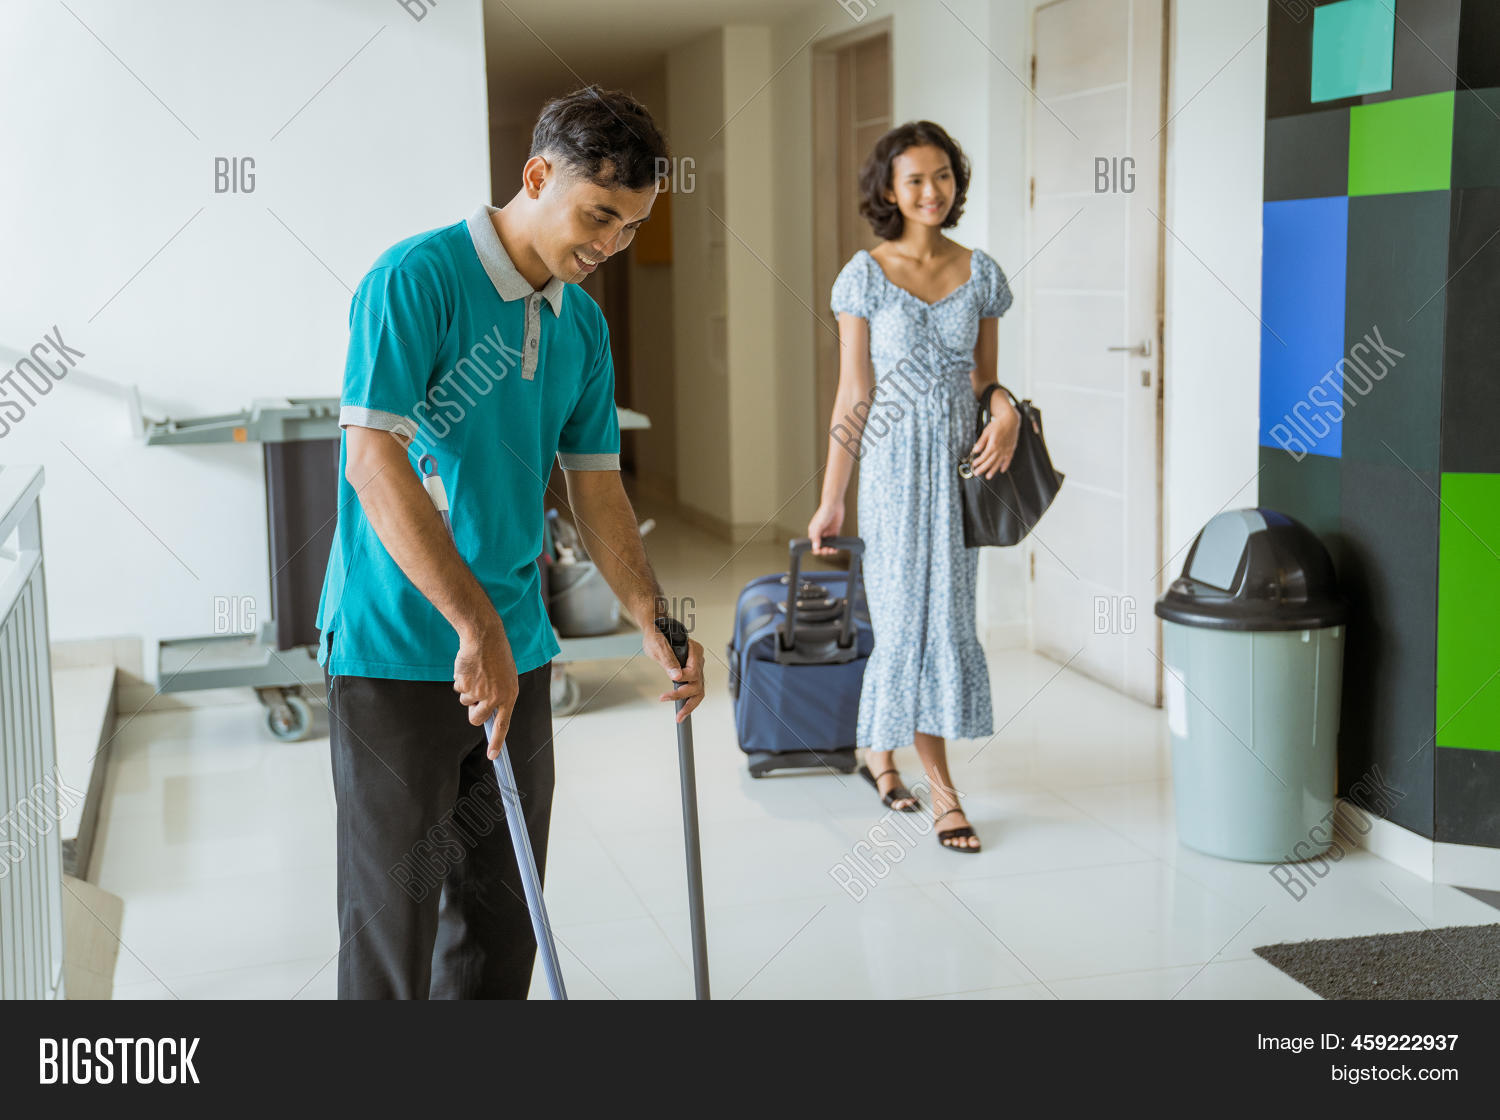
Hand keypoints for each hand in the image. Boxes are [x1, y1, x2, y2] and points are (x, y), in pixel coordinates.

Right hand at [454, 621, 518, 758]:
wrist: (485, 637)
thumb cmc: (497, 656)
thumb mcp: (506, 677)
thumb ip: (498, 696)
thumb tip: (487, 714)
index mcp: (509, 695)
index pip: (503, 725)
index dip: (497, 742)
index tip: (492, 756)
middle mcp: (495, 697)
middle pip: (476, 719)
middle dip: (472, 711)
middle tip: (475, 696)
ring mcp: (479, 692)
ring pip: (465, 702)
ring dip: (467, 690)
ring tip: (476, 673)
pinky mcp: (465, 685)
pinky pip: (458, 689)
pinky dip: (461, 680)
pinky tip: (469, 668)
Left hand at [643, 624, 704, 722]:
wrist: (654, 631)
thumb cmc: (656, 635)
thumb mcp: (659, 647)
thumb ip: (669, 661)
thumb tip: (677, 676)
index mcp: (694, 651)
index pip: (693, 672)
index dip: (682, 683)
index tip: (667, 694)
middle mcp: (698, 660)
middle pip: (698, 684)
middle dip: (686, 699)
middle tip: (676, 713)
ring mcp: (695, 668)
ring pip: (698, 690)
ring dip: (690, 705)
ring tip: (680, 717)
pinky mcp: (690, 675)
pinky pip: (693, 690)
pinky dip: (688, 701)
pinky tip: (682, 711)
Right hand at [808, 501, 844, 556]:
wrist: (834, 504)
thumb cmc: (824, 511)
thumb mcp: (818, 525)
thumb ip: (816, 537)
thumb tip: (815, 547)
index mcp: (813, 532)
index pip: (812, 544)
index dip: (816, 549)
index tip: (820, 551)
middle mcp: (820, 533)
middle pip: (820, 546)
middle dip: (824, 550)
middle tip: (827, 550)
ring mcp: (827, 533)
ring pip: (828, 545)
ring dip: (830, 549)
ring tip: (832, 550)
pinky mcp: (834, 531)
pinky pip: (834, 541)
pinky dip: (835, 546)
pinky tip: (836, 547)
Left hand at [969, 396, 1020, 478]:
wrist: (1011, 420)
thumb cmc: (998, 425)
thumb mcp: (986, 431)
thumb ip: (981, 442)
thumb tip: (975, 450)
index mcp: (993, 445)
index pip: (984, 456)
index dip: (978, 461)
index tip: (973, 464)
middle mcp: (1000, 449)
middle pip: (990, 462)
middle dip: (983, 468)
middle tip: (977, 473)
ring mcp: (1006, 450)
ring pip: (999, 463)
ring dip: (993, 470)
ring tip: (988, 476)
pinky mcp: (1011, 449)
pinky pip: (1008, 459)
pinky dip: (1005, 465)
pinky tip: (1002, 470)